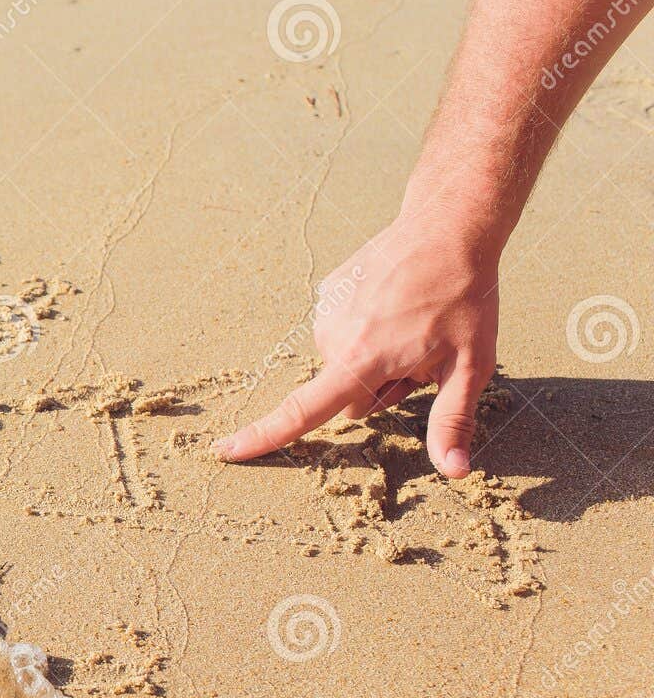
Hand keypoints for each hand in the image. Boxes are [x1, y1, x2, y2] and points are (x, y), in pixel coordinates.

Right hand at [214, 212, 499, 477]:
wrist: (447, 227)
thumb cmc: (465, 297)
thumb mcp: (471, 365)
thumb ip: (452, 421)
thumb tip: (454, 470)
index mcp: (360, 362)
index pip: (302, 412)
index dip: (264, 437)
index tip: (226, 451)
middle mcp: (332, 338)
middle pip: (347, 393)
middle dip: (380, 387)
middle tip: (423, 356)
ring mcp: (328, 311)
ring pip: (346, 360)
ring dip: (375, 356)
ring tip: (414, 324)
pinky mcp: (329, 289)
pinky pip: (344, 328)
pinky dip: (369, 326)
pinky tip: (398, 303)